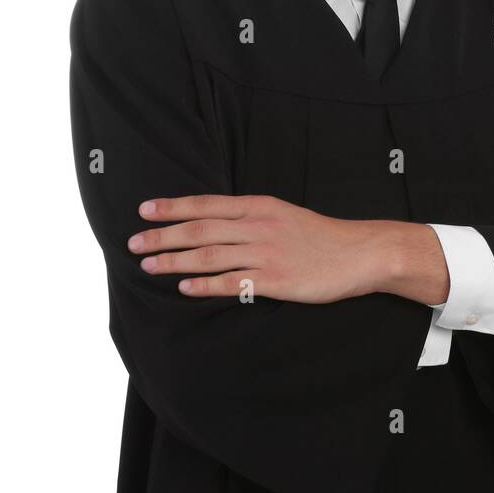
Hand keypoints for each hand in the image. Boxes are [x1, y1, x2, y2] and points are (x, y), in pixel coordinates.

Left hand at [128, 194, 395, 302]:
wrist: (359, 253)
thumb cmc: (321, 235)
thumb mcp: (284, 214)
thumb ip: (251, 217)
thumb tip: (214, 224)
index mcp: (260, 207)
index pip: (207, 204)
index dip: (173, 207)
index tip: (144, 210)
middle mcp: (258, 227)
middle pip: (200, 230)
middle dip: (163, 236)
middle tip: (133, 243)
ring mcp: (265, 254)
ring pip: (210, 256)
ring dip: (174, 261)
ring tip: (148, 265)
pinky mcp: (274, 281)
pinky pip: (232, 283)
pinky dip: (205, 284)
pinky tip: (184, 287)